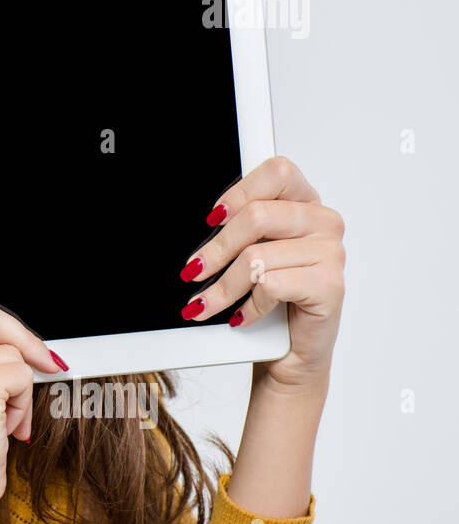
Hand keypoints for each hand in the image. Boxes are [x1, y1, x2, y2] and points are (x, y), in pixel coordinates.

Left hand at [178, 155, 345, 389]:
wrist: (289, 350)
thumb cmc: (270, 297)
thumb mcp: (253, 251)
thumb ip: (241, 225)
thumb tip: (208, 219)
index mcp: (305, 202)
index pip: (277, 172)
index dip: (238, 192)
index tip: (211, 218)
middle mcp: (324, 222)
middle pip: (257, 216)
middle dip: (216, 249)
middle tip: (192, 272)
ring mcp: (331, 253)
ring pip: (257, 256)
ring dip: (222, 287)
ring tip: (203, 304)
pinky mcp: (330, 285)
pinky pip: (270, 285)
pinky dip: (247, 305)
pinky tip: (241, 317)